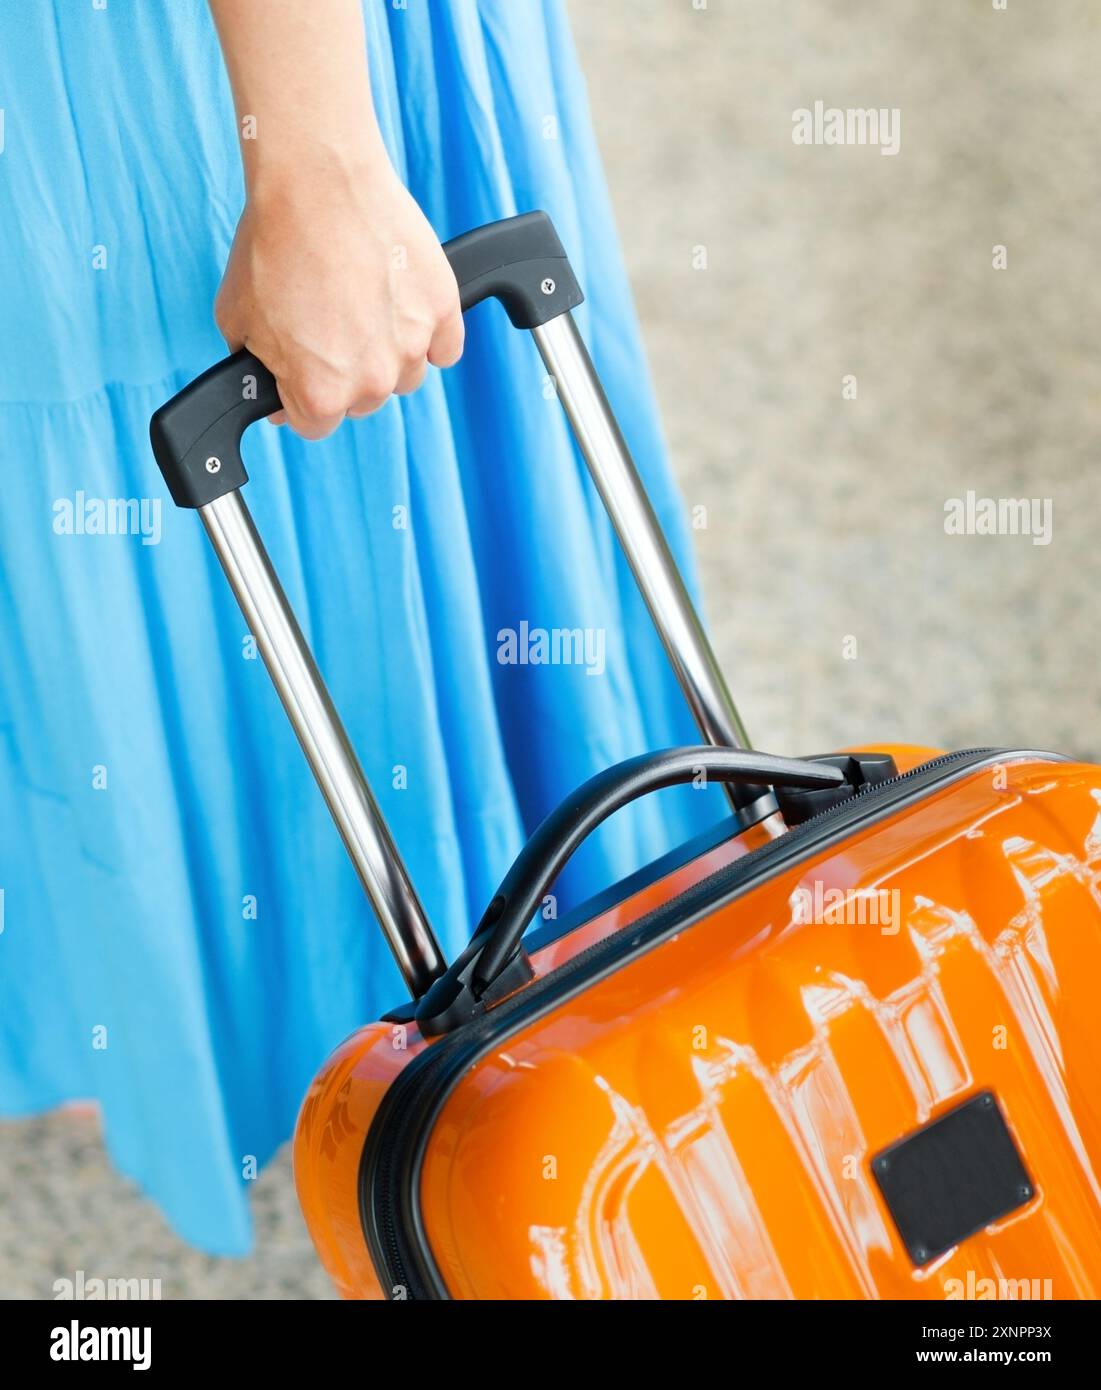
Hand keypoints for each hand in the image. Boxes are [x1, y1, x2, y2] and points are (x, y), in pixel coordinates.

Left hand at [214, 157, 463, 438]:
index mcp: (321, 394)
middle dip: (343, 371)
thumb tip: (271, 389)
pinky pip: (444, 347)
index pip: (314, 423)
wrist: (316, 181)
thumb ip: (258, 367)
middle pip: (362, 400)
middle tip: (325, 320)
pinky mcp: (443, 310)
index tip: (297, 366)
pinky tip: (400, 306)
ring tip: (362, 304)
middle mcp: (373, 381)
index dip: (299, 395)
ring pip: (405, 375)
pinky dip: (428, 334)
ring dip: (386, 353)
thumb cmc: (273, 243)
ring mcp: (413, 346)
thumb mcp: (236, 318)